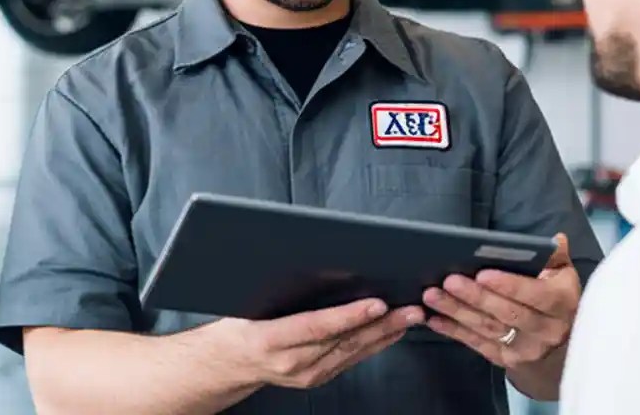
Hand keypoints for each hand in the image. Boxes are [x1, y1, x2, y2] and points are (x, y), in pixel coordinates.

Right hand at [214, 298, 424, 389]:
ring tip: (410, 316)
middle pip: (343, 340)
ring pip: (353, 351)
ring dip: (386, 333)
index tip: (376, 303)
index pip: (317, 327)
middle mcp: (291, 362)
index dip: (349, 316)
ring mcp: (306, 375)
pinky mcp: (317, 379)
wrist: (229, 363)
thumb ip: (282, 287)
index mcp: (271, 340)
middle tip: (409, 307)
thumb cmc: (240, 325)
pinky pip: (351, 360)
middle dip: (382, 323)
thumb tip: (317, 261)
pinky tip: (392, 331)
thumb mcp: (251, 301)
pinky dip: (375, 344)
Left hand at [424, 233, 579, 369]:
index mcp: (562, 303)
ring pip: (487, 328)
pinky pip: (477, 344)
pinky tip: (434, 318)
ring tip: (432, 295)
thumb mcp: (563, 273)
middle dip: (476, 296)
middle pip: (507, 313)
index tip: (483, 274)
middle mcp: (546, 330)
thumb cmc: (556, 296)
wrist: (560, 340)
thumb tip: (556, 239)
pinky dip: (453, 331)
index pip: (535, 295)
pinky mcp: (506, 359)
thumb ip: (556, 256)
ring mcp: (525, 349)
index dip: (509, 286)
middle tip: (448, 280)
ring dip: (457, 311)